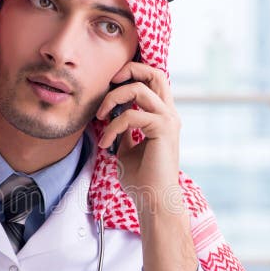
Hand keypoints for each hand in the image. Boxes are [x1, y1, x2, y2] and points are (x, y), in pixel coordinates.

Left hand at [96, 61, 197, 270]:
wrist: (153, 200)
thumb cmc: (141, 179)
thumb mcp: (127, 148)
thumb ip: (124, 130)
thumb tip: (111, 116)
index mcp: (163, 115)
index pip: (154, 79)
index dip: (133, 72)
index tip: (111, 84)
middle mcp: (169, 114)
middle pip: (155, 73)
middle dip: (129, 70)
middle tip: (108, 83)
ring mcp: (168, 120)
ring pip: (139, 89)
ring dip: (112, 99)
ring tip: (100, 116)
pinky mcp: (163, 129)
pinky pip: (131, 116)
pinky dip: (113, 126)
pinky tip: (106, 142)